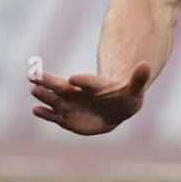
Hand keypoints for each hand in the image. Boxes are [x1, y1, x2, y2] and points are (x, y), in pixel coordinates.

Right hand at [29, 63, 151, 134]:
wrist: (116, 107)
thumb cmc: (125, 96)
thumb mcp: (135, 89)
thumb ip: (139, 78)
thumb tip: (147, 64)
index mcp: (96, 86)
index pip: (89, 82)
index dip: (83, 80)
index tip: (74, 79)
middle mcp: (80, 93)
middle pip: (63, 87)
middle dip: (50, 82)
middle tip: (35, 76)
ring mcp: (72, 104)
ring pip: (56, 100)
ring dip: (44, 96)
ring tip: (33, 89)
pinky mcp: (67, 117)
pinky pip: (55, 115)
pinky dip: (46, 113)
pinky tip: (35, 109)